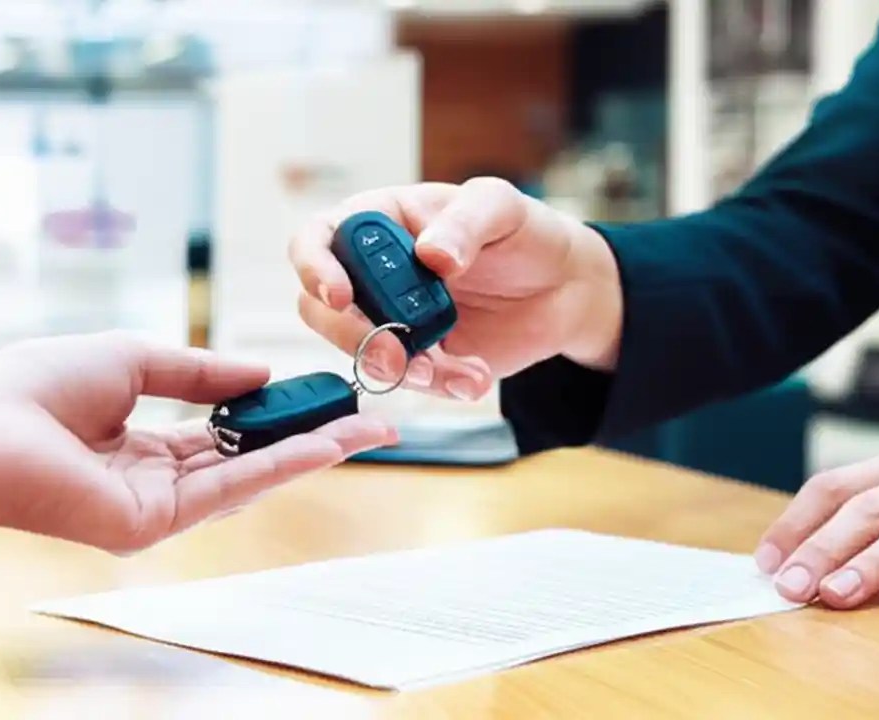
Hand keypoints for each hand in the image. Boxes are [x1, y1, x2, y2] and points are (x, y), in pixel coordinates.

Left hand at [0, 332, 394, 559]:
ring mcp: (154, 508)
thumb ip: (198, 371)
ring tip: (367, 429)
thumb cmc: (33, 387)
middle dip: (310, 439)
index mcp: (138, 443)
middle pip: (246, 459)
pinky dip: (280, 464)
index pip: (221, 432)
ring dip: (311, 451)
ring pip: (248, 476)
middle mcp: (152, 481)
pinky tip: (324, 444)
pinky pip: (228, 488)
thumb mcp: (133, 359)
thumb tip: (258, 373)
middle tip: (369, 421)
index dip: (272, 414)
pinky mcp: (150, 524)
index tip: (318, 397)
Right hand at [288, 178, 622, 399]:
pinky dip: (441, 386)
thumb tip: (430, 256)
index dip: (315, 268)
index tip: (340, 297)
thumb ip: (465, 223)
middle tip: (395, 357)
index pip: (315, 239)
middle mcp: (371, 274)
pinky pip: (409, 381)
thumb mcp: (500, 206)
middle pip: (320, 310)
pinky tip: (476, 377)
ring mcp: (390, 320)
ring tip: (457, 373)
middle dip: (353, 338)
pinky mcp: (418, 359)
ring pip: (362, 354)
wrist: (563, 288)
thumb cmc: (523, 230)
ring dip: (402, 372)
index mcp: (377, 222)